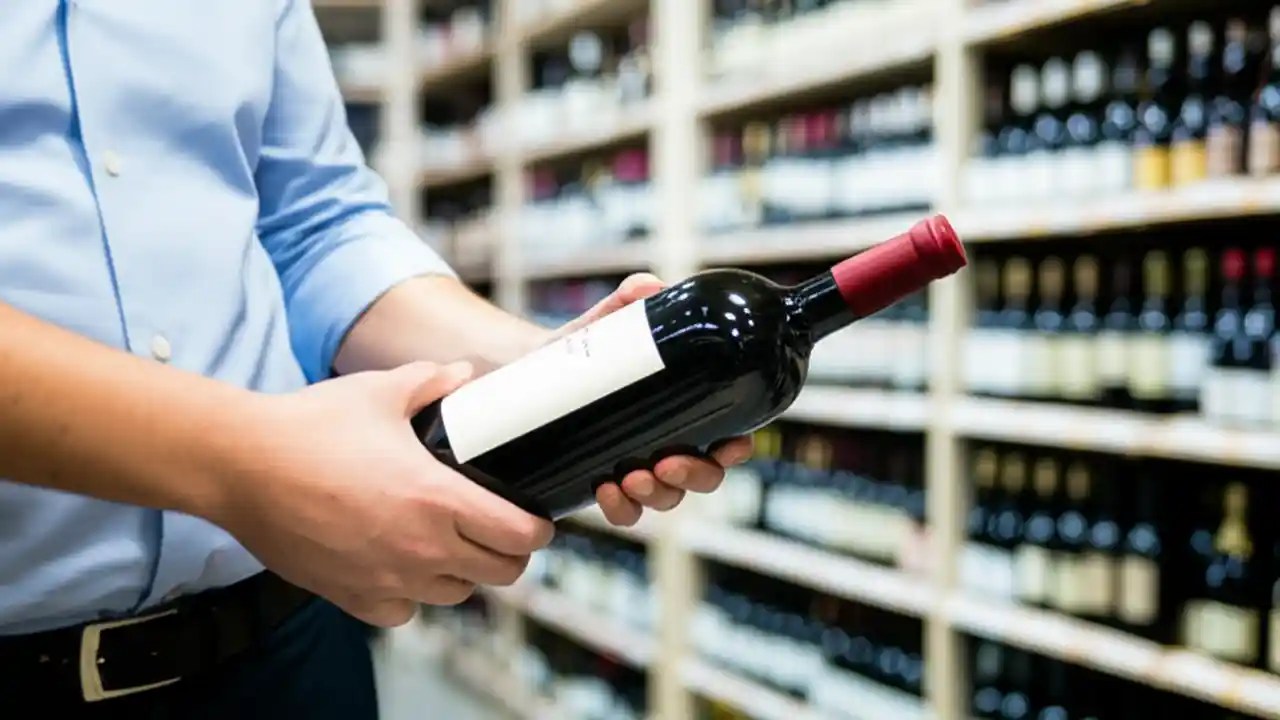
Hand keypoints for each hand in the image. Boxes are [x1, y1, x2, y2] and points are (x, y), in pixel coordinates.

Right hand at [213, 361, 553, 627]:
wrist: (242, 465)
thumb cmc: (310, 426)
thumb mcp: (381, 391)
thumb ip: (432, 382)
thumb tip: (463, 374)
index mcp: (438, 499)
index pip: (519, 535)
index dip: (537, 529)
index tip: (536, 520)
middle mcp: (420, 547)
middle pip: (501, 573)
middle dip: (510, 553)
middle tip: (502, 532)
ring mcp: (387, 577)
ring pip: (456, 596)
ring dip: (463, 573)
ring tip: (454, 546)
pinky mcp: (353, 596)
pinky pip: (405, 611)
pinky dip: (412, 595)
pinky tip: (404, 566)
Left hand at [556, 273, 754, 526]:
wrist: (527, 371)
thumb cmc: (584, 348)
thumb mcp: (606, 322)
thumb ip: (627, 300)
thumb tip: (648, 286)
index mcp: (686, 410)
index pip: (726, 436)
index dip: (736, 447)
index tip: (731, 444)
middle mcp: (669, 445)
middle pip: (703, 476)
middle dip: (692, 477)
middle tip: (666, 464)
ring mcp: (639, 469)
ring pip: (666, 498)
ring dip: (656, 496)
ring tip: (630, 478)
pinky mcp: (604, 482)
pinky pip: (624, 511)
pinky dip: (620, 508)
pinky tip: (604, 488)